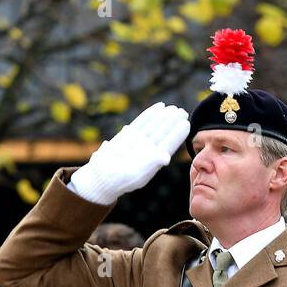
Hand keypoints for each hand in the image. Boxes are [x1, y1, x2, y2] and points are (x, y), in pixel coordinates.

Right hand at [67, 103, 189, 205]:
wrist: (100, 178)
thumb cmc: (118, 180)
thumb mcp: (136, 174)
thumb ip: (151, 164)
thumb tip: (166, 157)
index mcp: (153, 160)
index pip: (168, 145)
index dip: (177, 135)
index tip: (186, 124)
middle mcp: (147, 150)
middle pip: (162, 133)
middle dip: (172, 122)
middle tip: (182, 111)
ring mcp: (138, 142)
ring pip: (154, 126)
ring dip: (164, 117)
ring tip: (173, 107)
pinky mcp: (128, 136)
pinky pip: (141, 122)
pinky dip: (149, 114)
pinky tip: (159, 106)